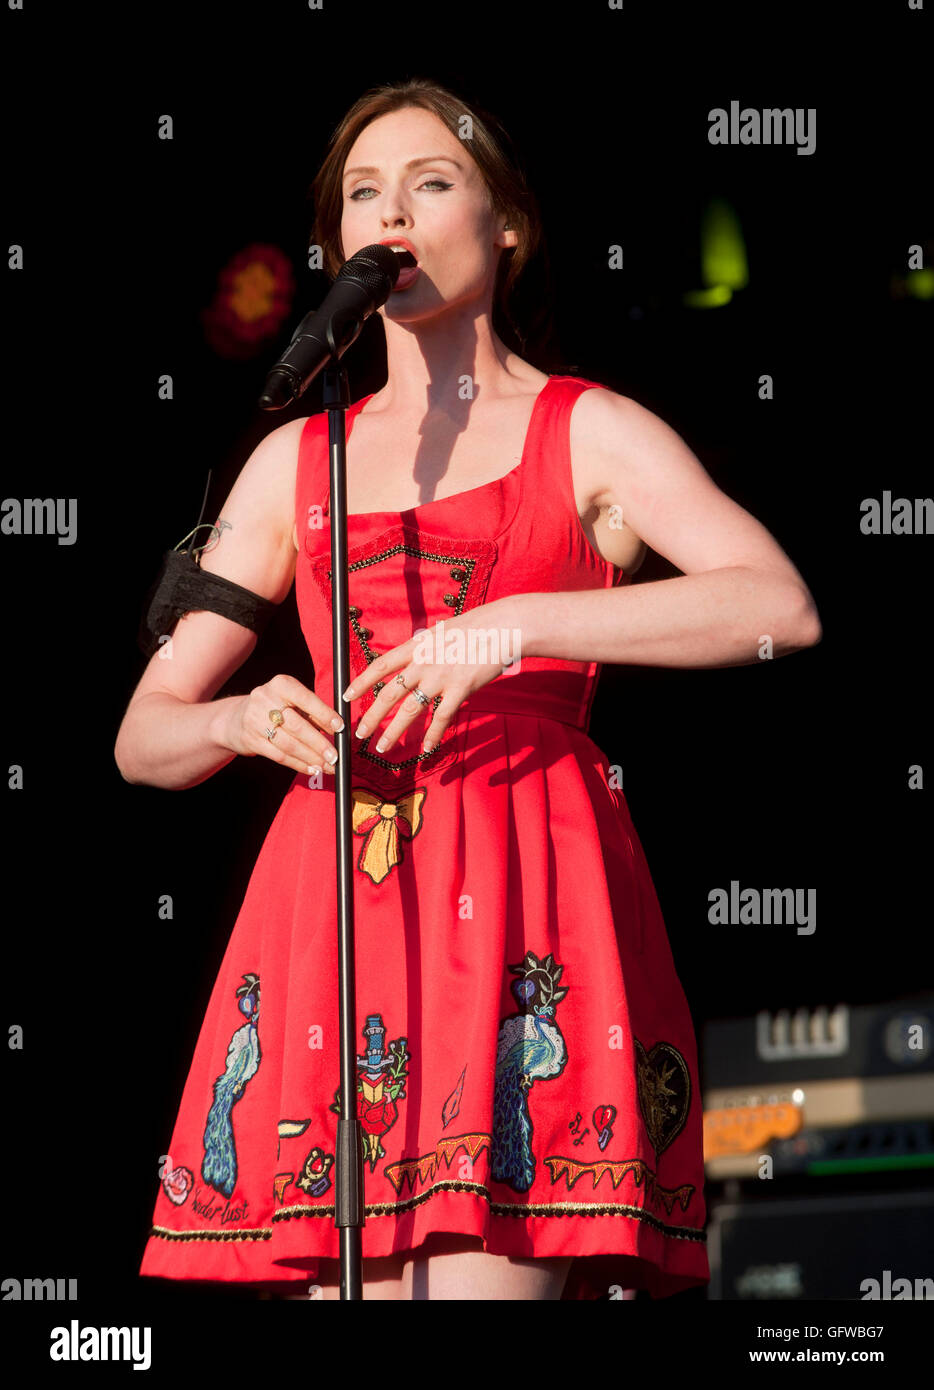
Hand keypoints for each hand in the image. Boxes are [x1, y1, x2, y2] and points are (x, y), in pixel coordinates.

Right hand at [218, 675, 344, 776]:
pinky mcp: (251, 740)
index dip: (325, 715)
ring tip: (327, 766)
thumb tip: (337, 730)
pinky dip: (299, 764)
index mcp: (281, 684)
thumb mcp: (291, 701)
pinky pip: (280, 756)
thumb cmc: (274, 708)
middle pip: (297, 726)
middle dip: (319, 744)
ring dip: (311, 758)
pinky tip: (312, 768)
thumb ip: (312, 712)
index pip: (306, 699)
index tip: (340, 728)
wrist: (236, 718)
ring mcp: (255, 721)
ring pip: (289, 744)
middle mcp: (265, 700)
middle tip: (335, 756)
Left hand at [342, 601, 521, 754]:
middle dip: (371, 716)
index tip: (345, 696)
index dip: (361, 682)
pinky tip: (426, 749)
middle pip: (389, 693)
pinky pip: (442, 718)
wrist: (504, 627)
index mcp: (417, 645)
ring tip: (382, 748)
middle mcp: (423, 662)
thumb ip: (426, 648)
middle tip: (358, 734)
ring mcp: (441, 676)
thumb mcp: (442, 633)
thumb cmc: (476, 627)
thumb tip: (415, 659)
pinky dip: (433, 736)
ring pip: (409, 710)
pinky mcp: (461, 689)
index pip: (380, 666)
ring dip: (394, 732)